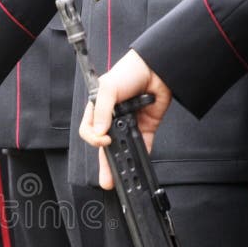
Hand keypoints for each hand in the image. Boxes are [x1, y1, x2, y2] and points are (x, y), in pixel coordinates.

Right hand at [78, 49, 171, 189]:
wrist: (157, 68)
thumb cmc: (129, 71)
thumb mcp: (108, 88)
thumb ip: (101, 111)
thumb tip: (98, 131)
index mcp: (98, 109)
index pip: (89, 130)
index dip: (94, 138)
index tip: (104, 139)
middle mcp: (112, 118)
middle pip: (105, 145)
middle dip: (105, 163)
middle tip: (106, 178)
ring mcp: (128, 123)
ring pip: (123, 147)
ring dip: (122, 161)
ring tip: (120, 176)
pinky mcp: (145, 126)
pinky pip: (142, 143)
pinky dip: (142, 152)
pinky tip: (139, 161)